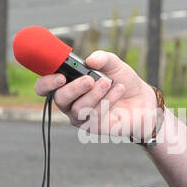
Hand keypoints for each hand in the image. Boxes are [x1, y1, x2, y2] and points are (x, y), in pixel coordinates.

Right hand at [32, 50, 159, 141]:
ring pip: (79, 109)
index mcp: (68, 85)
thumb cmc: (122, 81)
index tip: (60, 76)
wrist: (142, 99)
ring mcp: (81, 117)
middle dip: (74, 88)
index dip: (46, 83)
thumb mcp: (114, 64)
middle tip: (89, 79)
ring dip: (95, 94)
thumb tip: (89, 60)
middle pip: (60, 99)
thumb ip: (101, 58)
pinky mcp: (94, 128)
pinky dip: (107, 100)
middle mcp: (70, 103)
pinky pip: (95, 116)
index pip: (44, 88)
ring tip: (108, 82)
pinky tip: (118, 91)